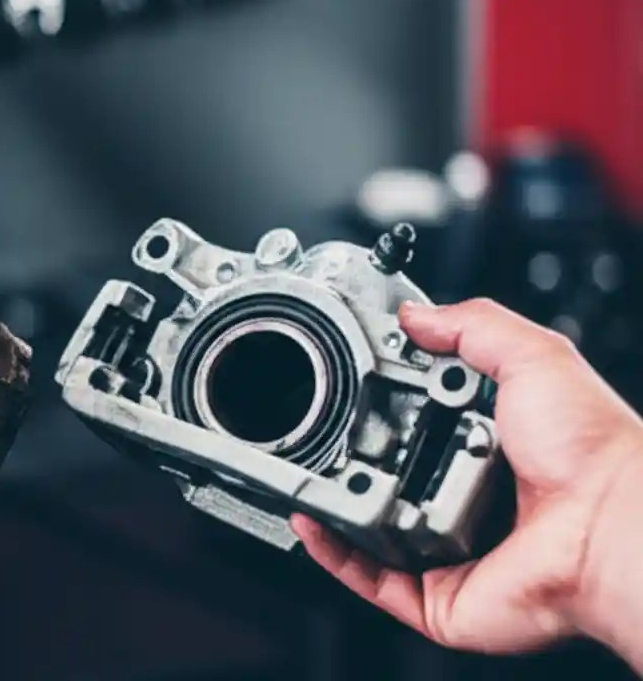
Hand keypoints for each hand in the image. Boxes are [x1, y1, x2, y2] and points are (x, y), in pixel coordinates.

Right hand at [290, 299, 642, 660]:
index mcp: (491, 448)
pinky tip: (313, 521)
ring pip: (370, 535)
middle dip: (348, 460)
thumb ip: (471, 325)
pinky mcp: (439, 597)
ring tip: (305, 476)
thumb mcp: (532, 355)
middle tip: (321, 434)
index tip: (343, 389)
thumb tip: (414, 314)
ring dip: (332, 509)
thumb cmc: (593, 451)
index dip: (378, 408)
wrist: (608, 523)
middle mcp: (468, 501)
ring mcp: (451, 552)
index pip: (417, 426)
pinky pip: (372, 580)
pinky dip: (334, 556)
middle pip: (387, 479)